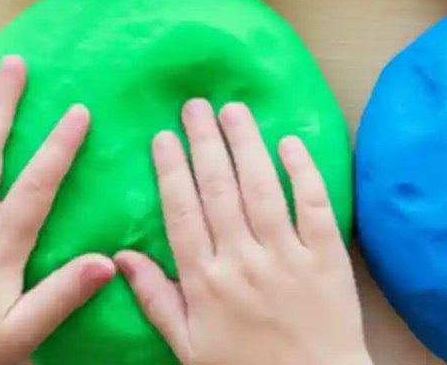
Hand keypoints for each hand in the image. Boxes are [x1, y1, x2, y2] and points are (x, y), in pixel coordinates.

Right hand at [115, 100, 372, 364]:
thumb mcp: (188, 347)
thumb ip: (156, 299)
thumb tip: (120, 257)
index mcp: (205, 281)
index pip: (182, 212)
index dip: (171, 170)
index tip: (163, 136)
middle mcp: (243, 261)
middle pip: (218, 189)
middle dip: (204, 142)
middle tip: (194, 105)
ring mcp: (287, 256)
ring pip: (262, 187)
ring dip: (246, 143)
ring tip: (233, 110)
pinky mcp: (326, 257)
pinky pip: (314, 204)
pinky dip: (302, 171)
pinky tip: (288, 142)